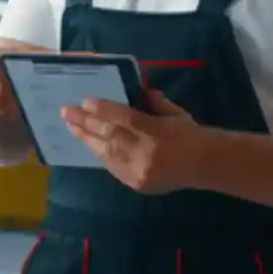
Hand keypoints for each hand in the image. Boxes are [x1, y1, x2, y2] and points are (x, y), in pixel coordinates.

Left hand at [62, 90, 206, 194]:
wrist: (205, 166)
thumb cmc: (190, 135)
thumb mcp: (175, 113)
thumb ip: (154, 102)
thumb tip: (136, 90)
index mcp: (158, 132)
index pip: (126, 119)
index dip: (104, 110)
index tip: (86, 101)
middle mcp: (146, 153)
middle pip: (110, 135)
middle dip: (86, 123)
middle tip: (67, 112)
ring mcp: (139, 171)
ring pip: (106, 152)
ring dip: (87, 138)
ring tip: (71, 126)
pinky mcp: (136, 183)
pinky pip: (112, 166)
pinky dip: (100, 153)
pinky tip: (89, 143)